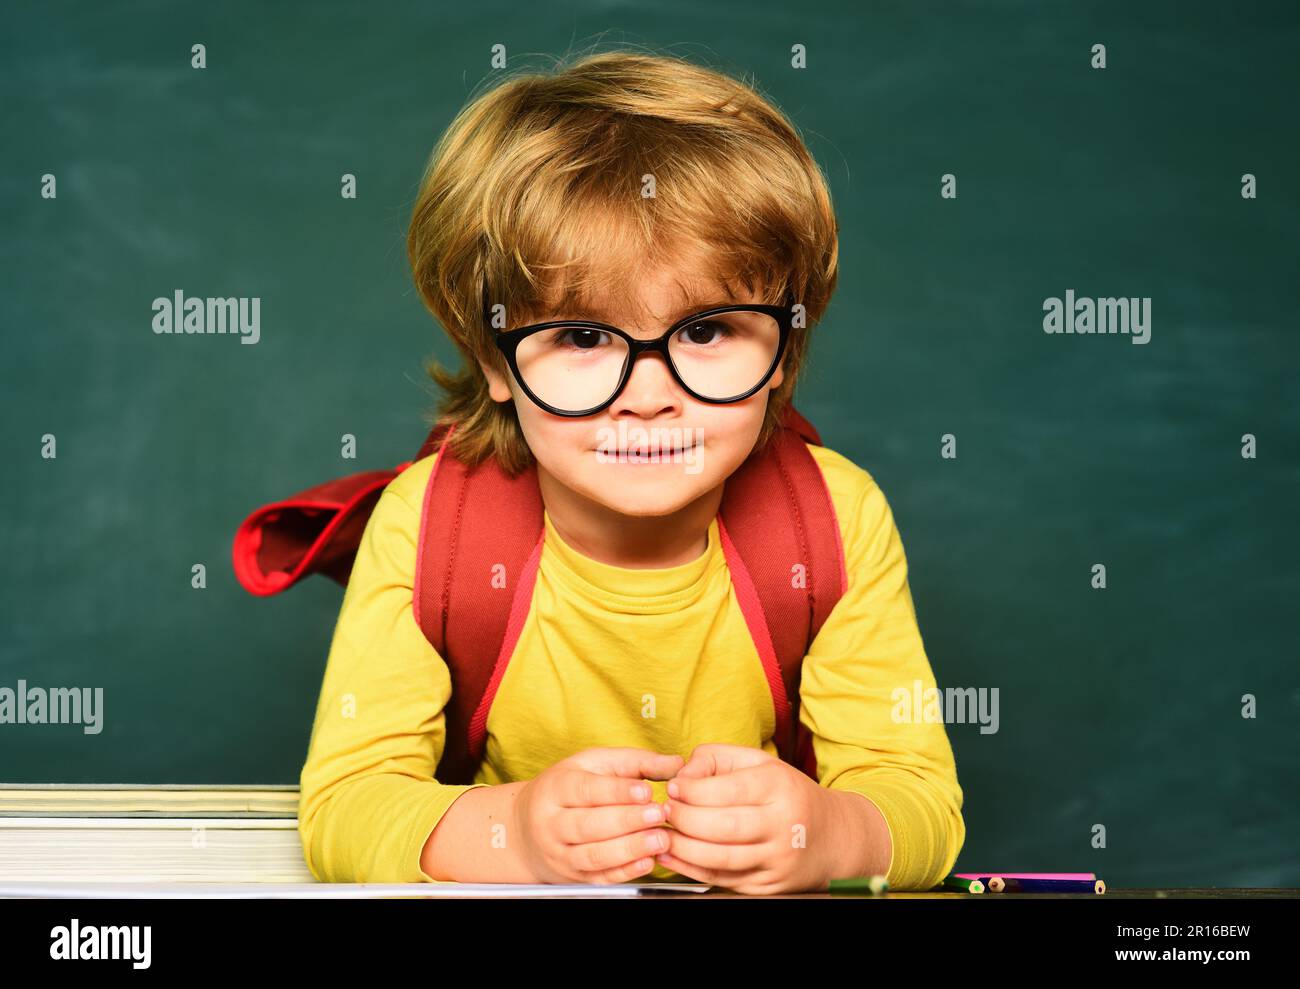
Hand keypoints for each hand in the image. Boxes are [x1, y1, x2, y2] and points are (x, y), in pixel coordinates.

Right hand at [513, 747, 683, 884]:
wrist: (526, 827)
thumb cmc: (568, 788)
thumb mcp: (593, 764)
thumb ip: (635, 762)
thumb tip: (677, 762)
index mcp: (556, 787)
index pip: (585, 790)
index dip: (616, 791)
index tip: (646, 791)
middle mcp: (551, 823)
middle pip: (588, 825)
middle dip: (627, 821)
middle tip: (660, 814)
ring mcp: (559, 853)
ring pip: (592, 855)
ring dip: (629, 849)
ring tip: (660, 839)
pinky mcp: (572, 877)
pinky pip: (599, 878)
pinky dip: (624, 872)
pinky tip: (647, 862)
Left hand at [656, 743, 842, 894]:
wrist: (833, 837)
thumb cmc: (787, 794)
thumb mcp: (759, 762)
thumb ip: (716, 758)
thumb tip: (680, 775)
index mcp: (779, 786)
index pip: (726, 790)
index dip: (691, 790)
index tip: (673, 788)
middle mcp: (782, 823)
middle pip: (721, 826)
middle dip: (683, 819)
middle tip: (664, 812)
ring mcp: (777, 858)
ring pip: (720, 858)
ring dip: (682, 848)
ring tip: (663, 835)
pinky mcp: (770, 885)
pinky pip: (724, 880)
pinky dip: (693, 870)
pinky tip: (674, 856)